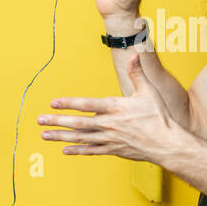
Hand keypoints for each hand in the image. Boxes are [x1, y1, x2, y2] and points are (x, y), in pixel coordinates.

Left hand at [37, 54, 177, 162]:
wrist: (167, 144)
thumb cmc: (158, 117)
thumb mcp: (148, 92)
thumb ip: (138, 73)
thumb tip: (135, 54)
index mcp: (116, 108)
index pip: (87, 104)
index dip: (69, 103)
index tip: (53, 103)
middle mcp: (109, 124)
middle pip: (78, 123)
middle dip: (57, 121)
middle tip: (40, 120)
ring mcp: (110, 139)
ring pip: (81, 138)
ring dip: (61, 136)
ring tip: (44, 135)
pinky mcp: (113, 150)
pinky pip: (91, 151)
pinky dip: (77, 150)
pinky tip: (64, 150)